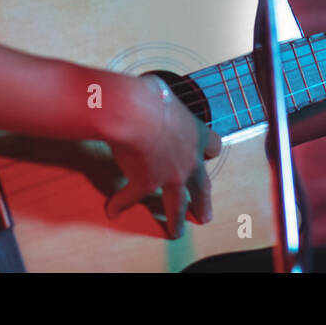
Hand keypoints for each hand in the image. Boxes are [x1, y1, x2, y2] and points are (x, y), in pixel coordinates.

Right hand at [105, 75, 221, 238]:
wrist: (133, 114)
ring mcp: (166, 177)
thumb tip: (154, 97)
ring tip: (176, 232)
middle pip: (201, 188)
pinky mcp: (142, 184)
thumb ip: (163, 103)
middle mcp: (187, 161)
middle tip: (205, 217)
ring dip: (176, 220)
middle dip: (203, 203)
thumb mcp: (163, 92)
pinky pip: (129, 197)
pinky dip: (119, 203)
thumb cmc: (150, 97)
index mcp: (196, 135)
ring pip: (176, 205)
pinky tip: (113, 210)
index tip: (207, 155)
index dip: (208, 151)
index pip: (212, 146)